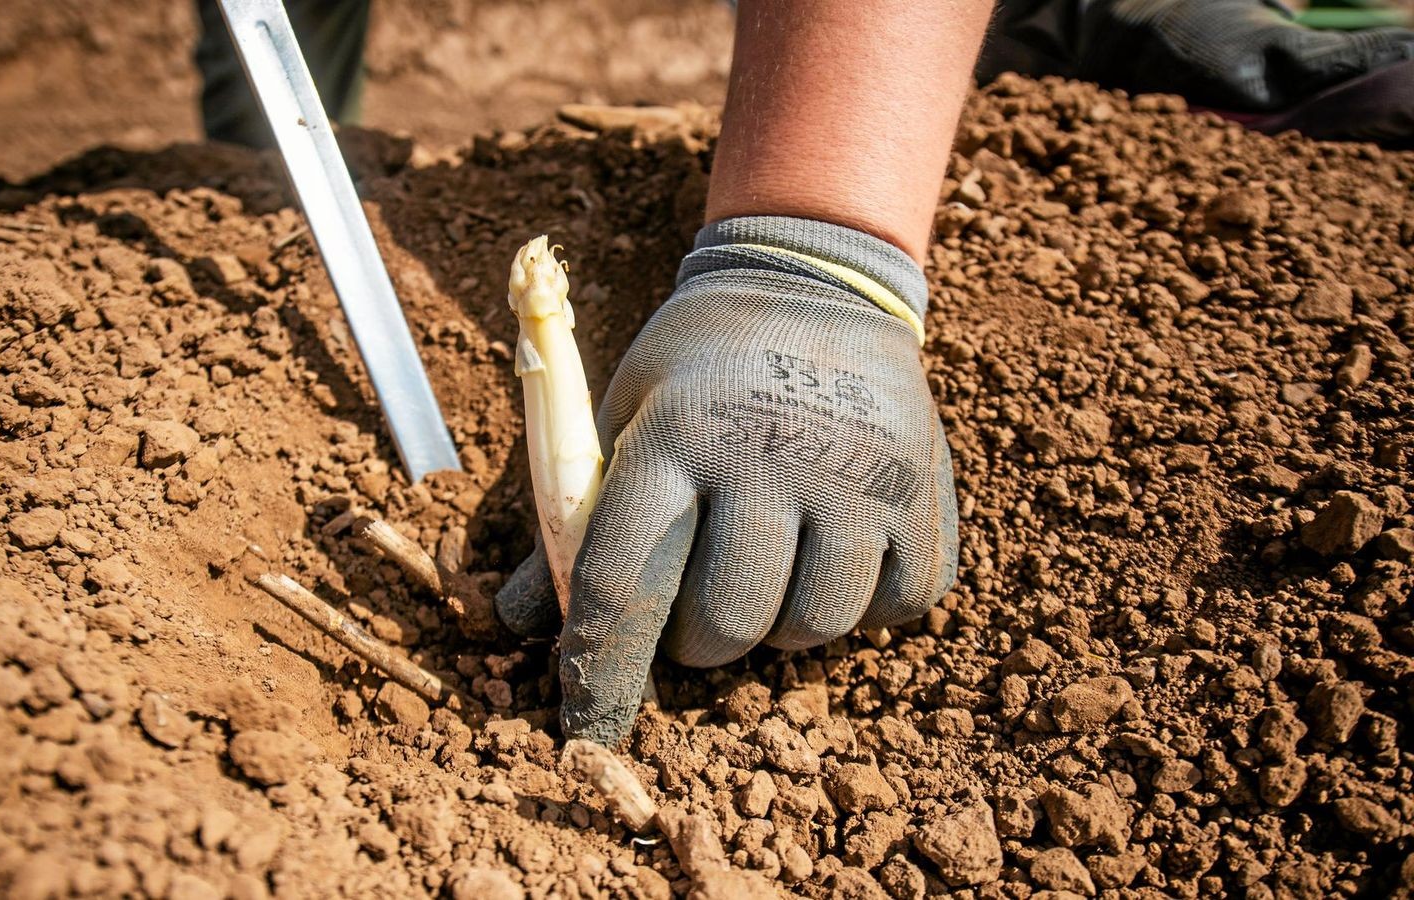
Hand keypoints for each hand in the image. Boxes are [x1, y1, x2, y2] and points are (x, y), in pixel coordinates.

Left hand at [497, 216, 958, 745]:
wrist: (811, 283)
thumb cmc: (695, 369)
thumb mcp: (618, 419)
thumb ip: (572, 525)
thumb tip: (514, 623)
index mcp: (672, 438)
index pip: (623, 582)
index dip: (600, 670)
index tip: (589, 731)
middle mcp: (767, 458)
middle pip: (723, 626)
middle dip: (696, 641)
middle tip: (697, 597)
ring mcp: (858, 477)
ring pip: (809, 628)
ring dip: (778, 624)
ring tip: (767, 562)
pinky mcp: (925, 492)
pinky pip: (890, 609)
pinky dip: (859, 604)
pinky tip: (834, 548)